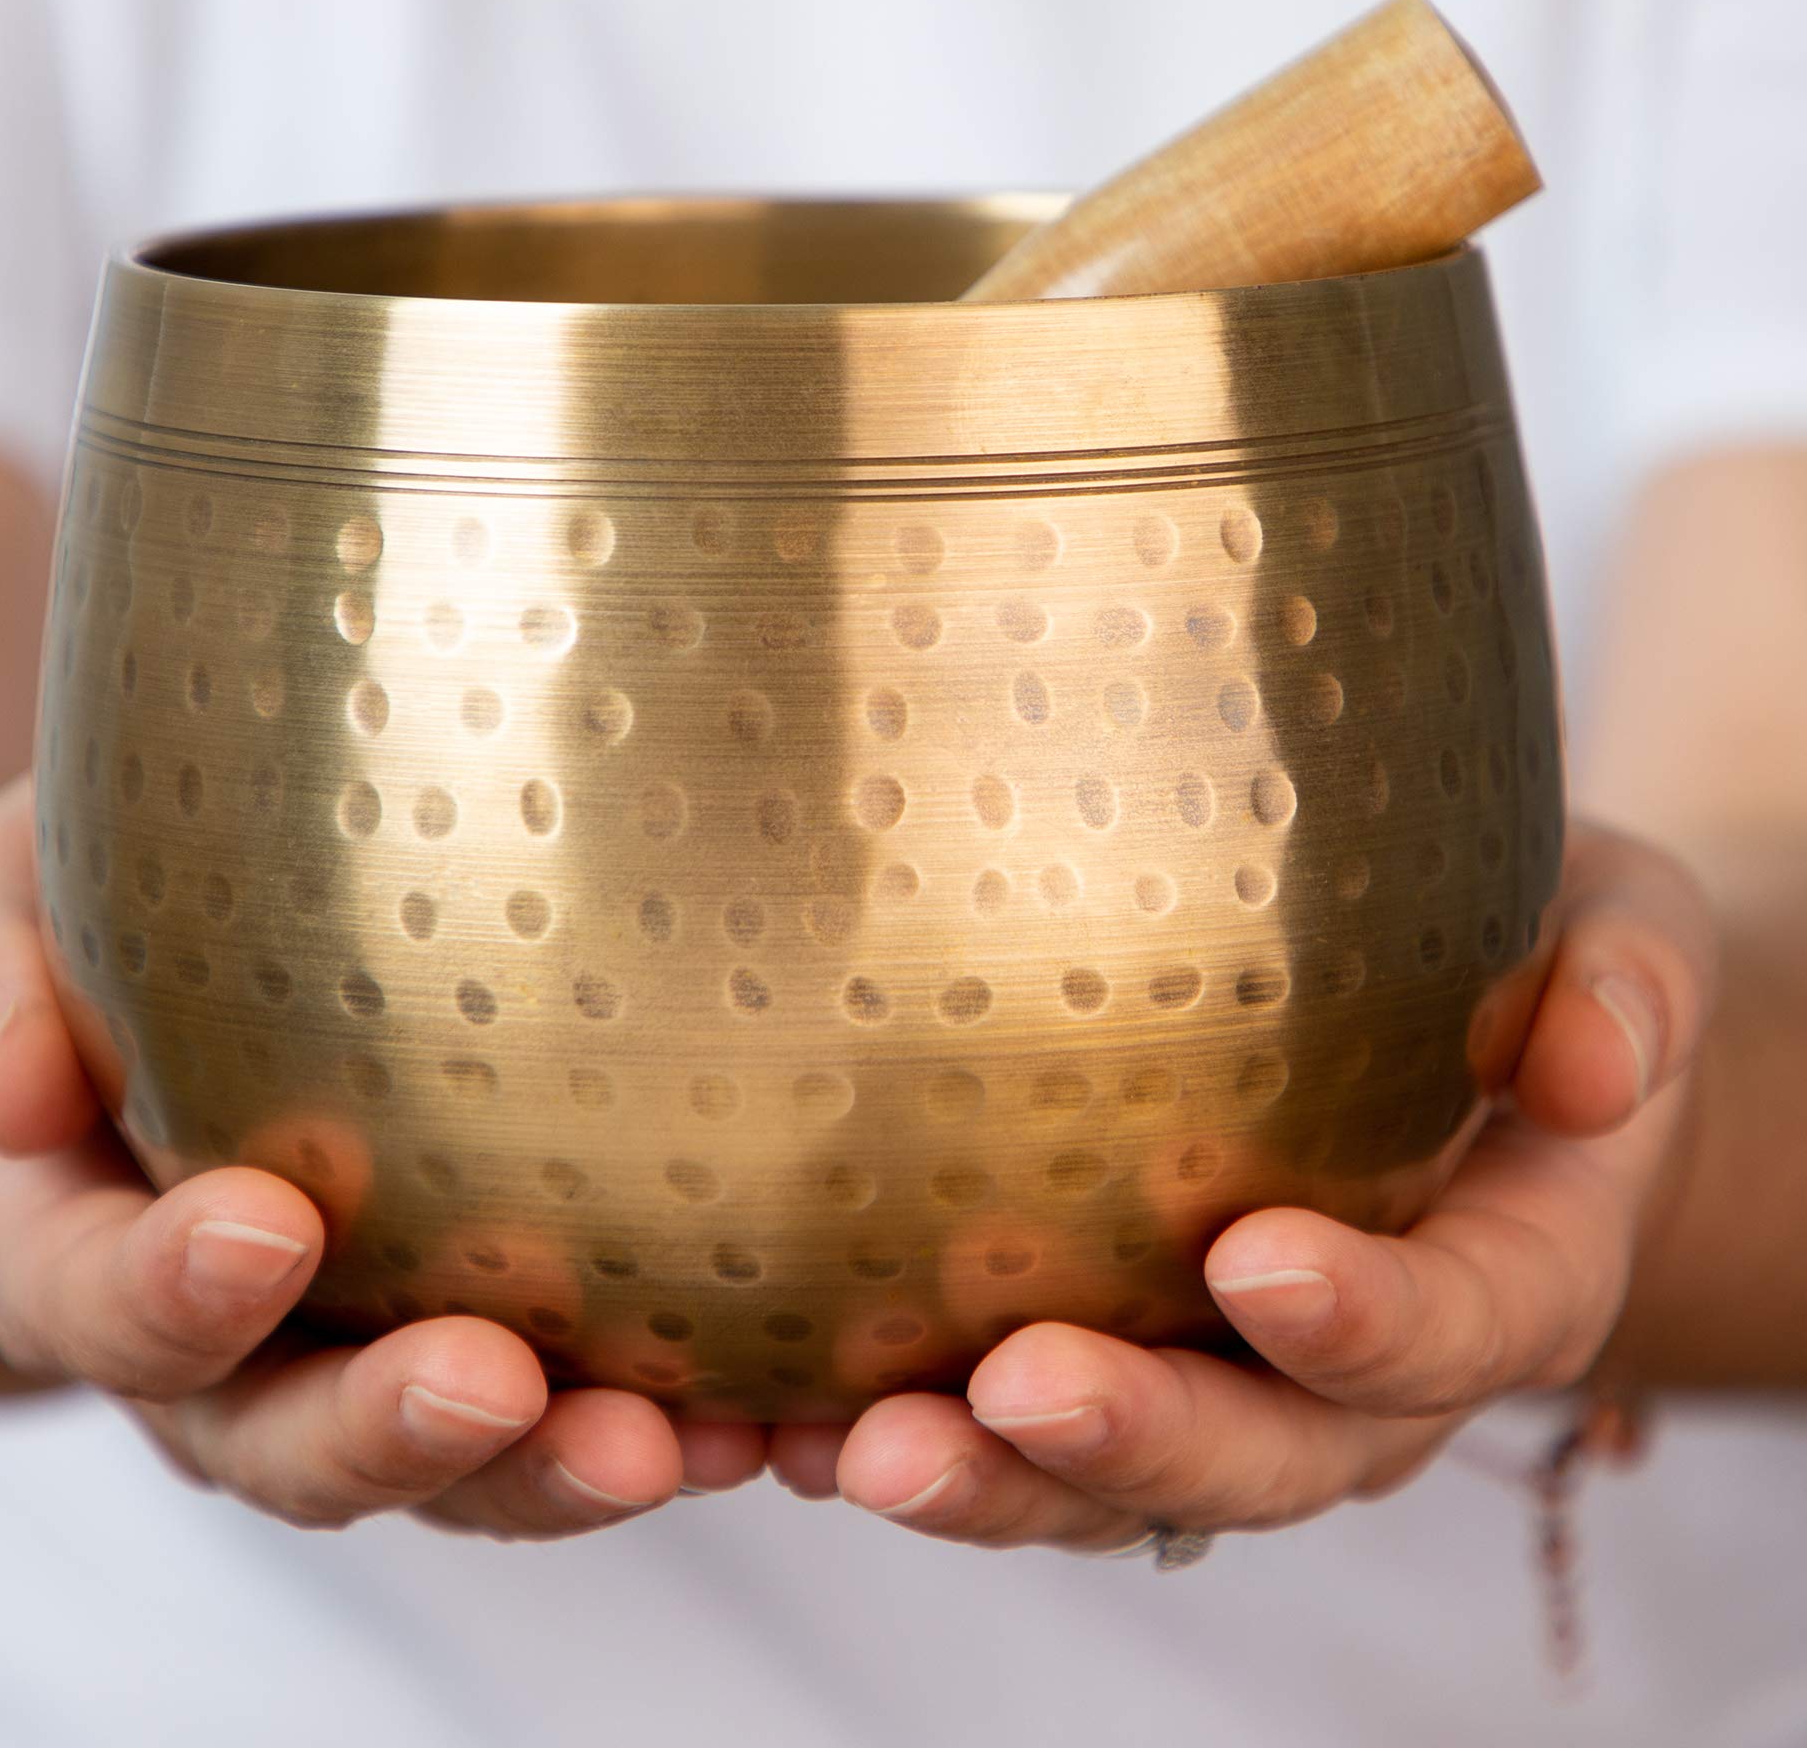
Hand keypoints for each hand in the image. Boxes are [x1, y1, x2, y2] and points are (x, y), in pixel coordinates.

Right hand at [0, 778, 765, 1534]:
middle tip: (488, 1388)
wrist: (186, 973)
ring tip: (668, 1443)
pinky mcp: (499, 1338)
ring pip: (451, 1467)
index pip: (100, 1299)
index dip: (170, 1293)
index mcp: (85, 1246)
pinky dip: (659, 1421)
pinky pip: (567, 1410)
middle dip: (386, 1431)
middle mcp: (224, 1348)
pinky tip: (755, 1407)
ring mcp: (364, 1358)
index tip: (269, 1225)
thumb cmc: (89, 921)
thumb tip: (16, 1080)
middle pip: (285, 1443)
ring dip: (549, 1466)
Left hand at [769, 822, 1712, 1550]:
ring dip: (990, 1478)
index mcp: (1505, 1273)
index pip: (1454, 1328)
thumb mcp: (1617, 931)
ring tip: (852, 1449)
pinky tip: (786, 1418)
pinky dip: (909, 1430)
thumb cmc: (1535, 963)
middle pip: (1261, 1453)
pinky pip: (1017, 1425)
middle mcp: (1359, 1367)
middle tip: (1013, 1394)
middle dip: (1138, 1438)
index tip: (1256, 1262)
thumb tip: (1593, 1064)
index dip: (1365, 1321)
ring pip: (1118, 1481)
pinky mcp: (1119, 1345)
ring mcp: (1227, 1375)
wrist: (1468, 1020)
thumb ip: (1625, 982)